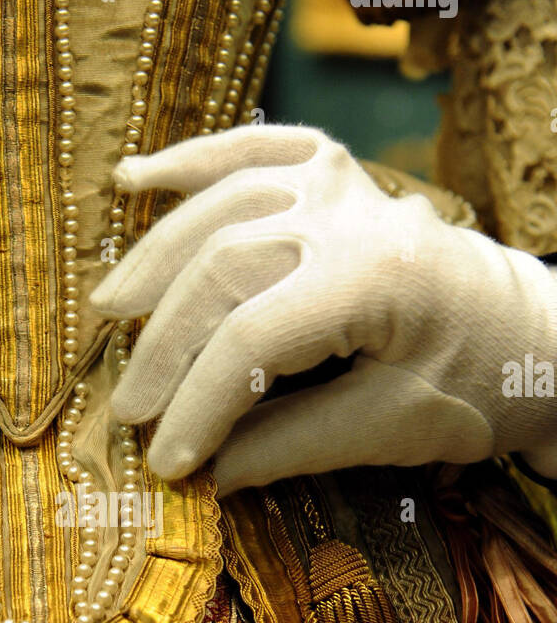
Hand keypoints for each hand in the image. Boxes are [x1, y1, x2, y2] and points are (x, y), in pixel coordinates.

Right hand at [90, 124, 556, 493]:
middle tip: (128, 409)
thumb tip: (204, 471)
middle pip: (224, 269)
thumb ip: (292, 445)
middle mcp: (352, 215)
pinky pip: (255, 151)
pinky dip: (192, 162)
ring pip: (223, 205)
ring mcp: (343, 182)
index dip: (198, 405)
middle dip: (165, 347)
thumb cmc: (478, 387)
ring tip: (109, 311)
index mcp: (376, 280)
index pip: (252, 340)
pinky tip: (136, 179)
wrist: (535, 334)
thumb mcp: (393, 430)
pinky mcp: (337, 172)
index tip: (166, 461)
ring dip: (157, 257)